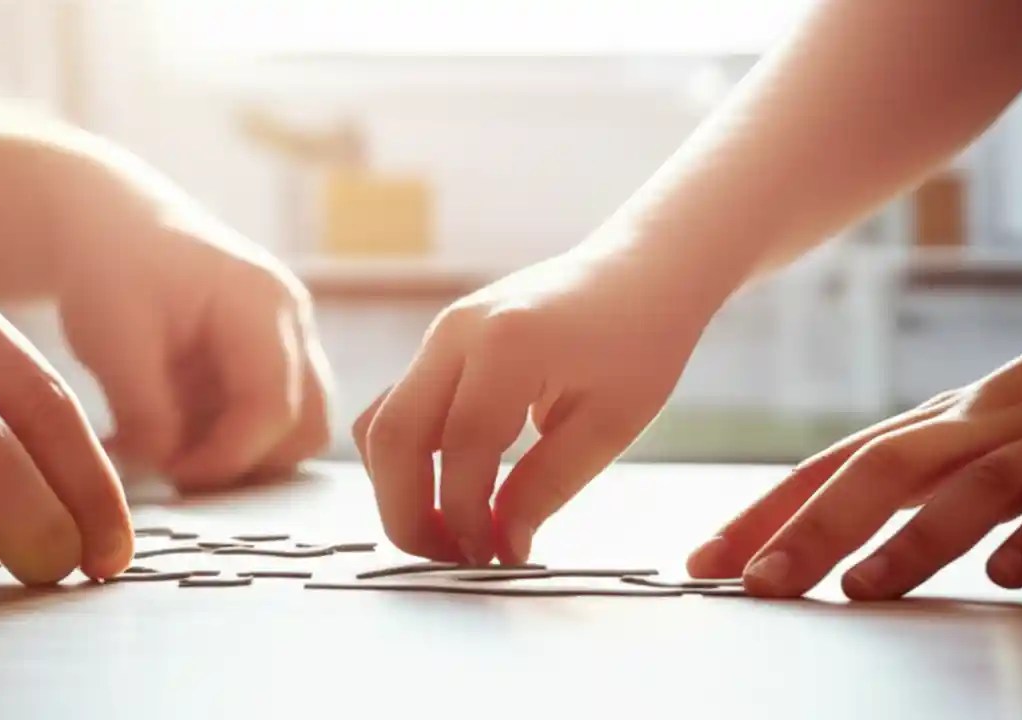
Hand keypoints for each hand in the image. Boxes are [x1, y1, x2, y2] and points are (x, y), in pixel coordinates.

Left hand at [48, 142, 331, 489]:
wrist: (116, 227)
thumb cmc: (113, 265)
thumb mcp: (111, 334)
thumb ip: (144, 406)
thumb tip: (169, 467)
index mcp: (262, 303)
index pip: (275, 407)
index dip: (229, 457)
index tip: (173, 474)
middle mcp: (294, 324)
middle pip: (309, 426)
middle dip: (249, 461)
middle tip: (178, 466)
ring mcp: (292, 344)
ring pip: (299, 431)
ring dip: (242, 454)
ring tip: (174, 444)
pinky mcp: (275, 363)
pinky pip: (272, 422)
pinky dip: (232, 441)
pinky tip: (178, 428)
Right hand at [353, 244, 721, 563]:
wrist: (638, 273)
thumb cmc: (640, 341)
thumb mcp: (609, 425)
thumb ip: (547, 486)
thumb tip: (501, 547)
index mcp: (507, 346)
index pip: (462, 452)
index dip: (468, 517)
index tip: (493, 558)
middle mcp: (456, 333)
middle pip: (392, 436)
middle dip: (408, 513)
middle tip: (451, 559)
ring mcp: (440, 334)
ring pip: (381, 424)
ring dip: (399, 488)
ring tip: (449, 532)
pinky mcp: (438, 346)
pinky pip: (398, 408)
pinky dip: (411, 459)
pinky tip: (450, 492)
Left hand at [687, 311, 1021, 598]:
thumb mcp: (989, 438)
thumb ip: (929, 480)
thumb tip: (851, 529)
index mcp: (943, 427)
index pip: (836, 467)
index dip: (766, 512)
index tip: (707, 561)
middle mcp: (982, 427)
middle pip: (881, 470)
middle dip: (811, 526)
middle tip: (756, 584)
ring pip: (972, 483)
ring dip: (913, 536)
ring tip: (859, 588)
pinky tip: (1006, 572)